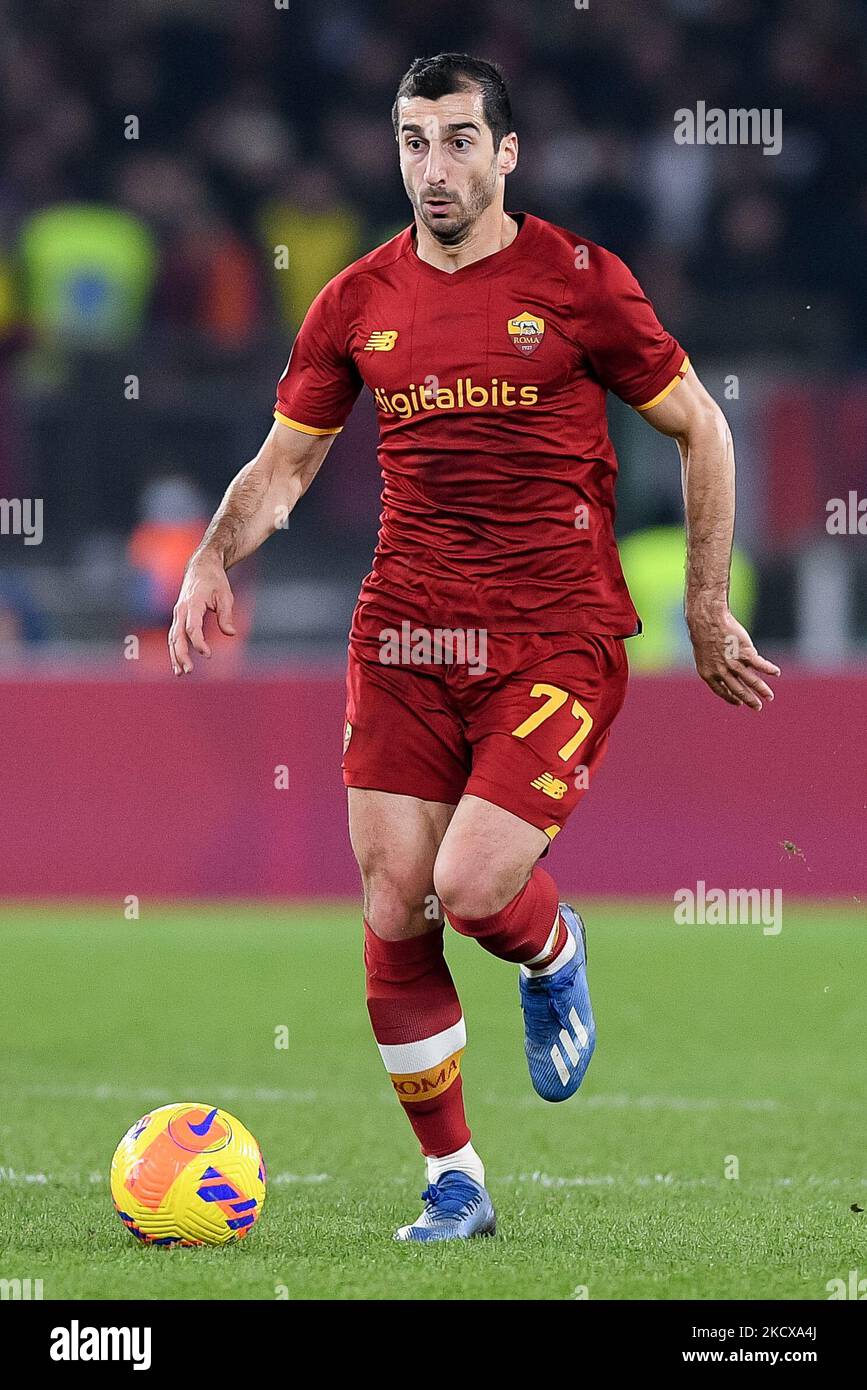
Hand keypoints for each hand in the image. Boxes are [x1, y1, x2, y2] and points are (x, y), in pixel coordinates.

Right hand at [168, 553, 235, 674]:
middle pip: (177, 635)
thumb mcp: (225, 595)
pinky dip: (174, 649)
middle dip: (181, 654)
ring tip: (180, 672)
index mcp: (193, 603)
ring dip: (175, 655)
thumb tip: (230, 633)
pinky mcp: (178, 616)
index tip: (207, 654)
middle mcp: (181, 609)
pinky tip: (178, 663)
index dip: (198, 642)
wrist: (201, 567)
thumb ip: (226, 615)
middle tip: (189, 670)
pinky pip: (173, 635)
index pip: (192, 627)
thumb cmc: (215, 580)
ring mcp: (177, 613)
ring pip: (172, 637)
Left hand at [686, 602, 779, 709]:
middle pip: (738, 690)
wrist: (707, 620)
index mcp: (708, 673)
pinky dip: (769, 669)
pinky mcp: (744, 653)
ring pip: (751, 681)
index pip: (720, 691)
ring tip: (770, 697)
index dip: (730, 698)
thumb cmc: (703, 632)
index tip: (739, 703)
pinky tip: (776, 672)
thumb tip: (730, 666)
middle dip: (749, 700)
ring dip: (761, 690)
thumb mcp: (704, 652)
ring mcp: (733, 663)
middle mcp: (721, 671)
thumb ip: (716, 663)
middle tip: (758, 707)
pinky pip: (759, 665)